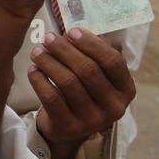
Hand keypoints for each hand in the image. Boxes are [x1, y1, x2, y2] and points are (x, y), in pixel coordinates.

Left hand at [28, 27, 133, 158]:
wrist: (68, 127)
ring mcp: (93, 120)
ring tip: (36, 51)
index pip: (113, 61)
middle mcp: (115, 107)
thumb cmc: (84, 90)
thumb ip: (96, 51)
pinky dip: (39, 80)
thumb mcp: (97, 73)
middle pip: (88, 70)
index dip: (91, 44)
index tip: (71, 31)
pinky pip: (51, 98)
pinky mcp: (70, 127)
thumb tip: (81, 30)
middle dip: (65, 50)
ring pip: (68, 83)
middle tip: (47, 38)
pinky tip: (33, 69)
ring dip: (49, 62)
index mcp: (126, 89)